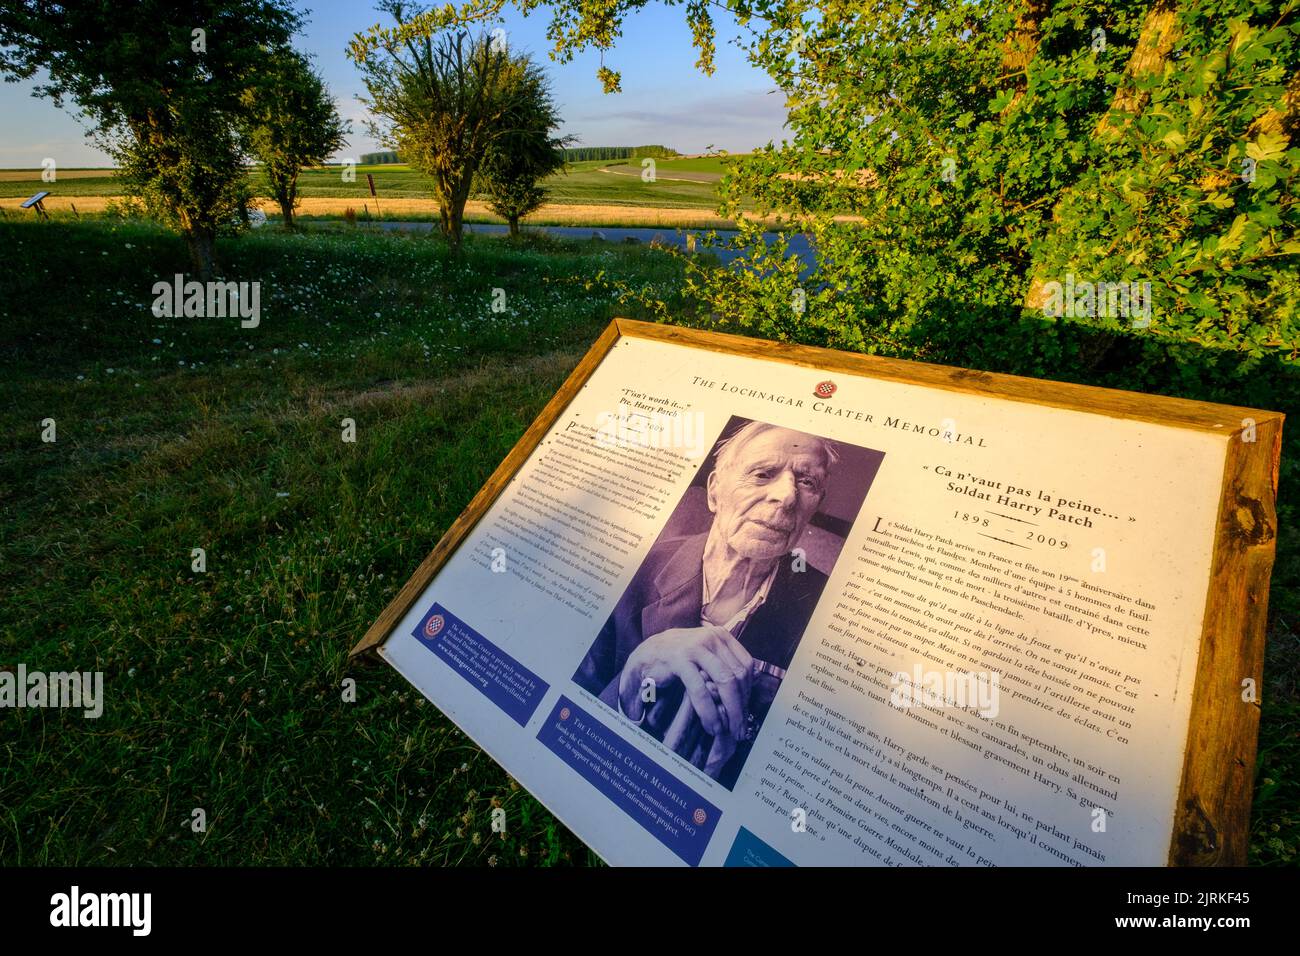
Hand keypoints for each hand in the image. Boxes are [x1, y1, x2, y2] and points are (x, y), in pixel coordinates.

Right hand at [618, 624, 752, 738]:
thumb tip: (748, 692)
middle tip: (740, 729)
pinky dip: (708, 711)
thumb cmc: (678, 659)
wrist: (645, 655)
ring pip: (725, 682)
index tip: (745, 712)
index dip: (748, 692)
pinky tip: (710, 724)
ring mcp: (695, 647)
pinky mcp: (680, 660)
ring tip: (728, 730)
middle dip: (742, 706)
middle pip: (738, 675)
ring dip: (730, 711)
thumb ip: (724, 666)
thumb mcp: (705, 655)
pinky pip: (701, 689)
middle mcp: (711, 638)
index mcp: (721, 636)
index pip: (746, 665)